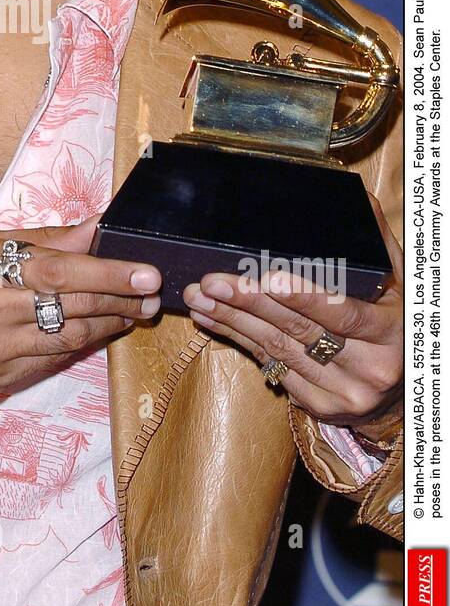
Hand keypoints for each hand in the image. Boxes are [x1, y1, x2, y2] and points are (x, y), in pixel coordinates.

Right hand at [0, 214, 160, 403]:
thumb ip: (44, 240)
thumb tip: (95, 228)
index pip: (60, 272)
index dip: (108, 273)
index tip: (145, 272)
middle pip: (72, 307)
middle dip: (120, 300)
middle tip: (152, 291)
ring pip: (68, 338)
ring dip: (109, 324)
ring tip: (135, 310)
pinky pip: (51, 360)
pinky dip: (80, 344)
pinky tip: (100, 330)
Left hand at [181, 195, 402, 426]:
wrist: (405, 388)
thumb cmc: (398, 322)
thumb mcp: (401, 284)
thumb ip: (377, 243)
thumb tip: (358, 198)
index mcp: (390, 333)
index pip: (342, 315)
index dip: (304, 297)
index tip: (268, 279)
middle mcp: (368, 368)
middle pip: (297, 331)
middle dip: (249, 303)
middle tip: (213, 281)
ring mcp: (342, 393)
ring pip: (276, 349)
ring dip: (232, 321)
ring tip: (200, 296)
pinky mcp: (317, 406)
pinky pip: (270, 366)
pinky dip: (237, 340)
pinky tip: (212, 320)